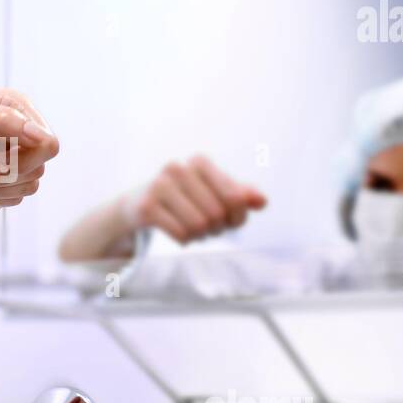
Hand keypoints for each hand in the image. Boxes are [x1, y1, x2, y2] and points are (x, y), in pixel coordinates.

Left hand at [0, 89, 58, 208]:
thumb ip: (2, 121)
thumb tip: (42, 136)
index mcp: (16, 106)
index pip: (47, 145)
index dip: (19, 161)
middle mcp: (19, 128)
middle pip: (38, 169)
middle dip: (0, 176)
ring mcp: (12, 152)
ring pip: (29, 187)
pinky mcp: (1, 174)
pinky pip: (15, 198)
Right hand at [125, 156, 266, 242]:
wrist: (139, 204)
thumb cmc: (186, 197)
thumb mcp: (215, 193)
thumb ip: (241, 196)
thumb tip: (263, 201)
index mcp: (200, 162)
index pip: (234, 198)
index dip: (238, 216)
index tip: (231, 221)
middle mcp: (178, 168)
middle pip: (216, 214)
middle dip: (217, 227)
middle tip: (209, 228)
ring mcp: (159, 186)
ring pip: (198, 226)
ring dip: (201, 236)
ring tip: (195, 231)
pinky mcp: (146, 207)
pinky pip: (181, 234)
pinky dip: (185, 241)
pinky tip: (180, 234)